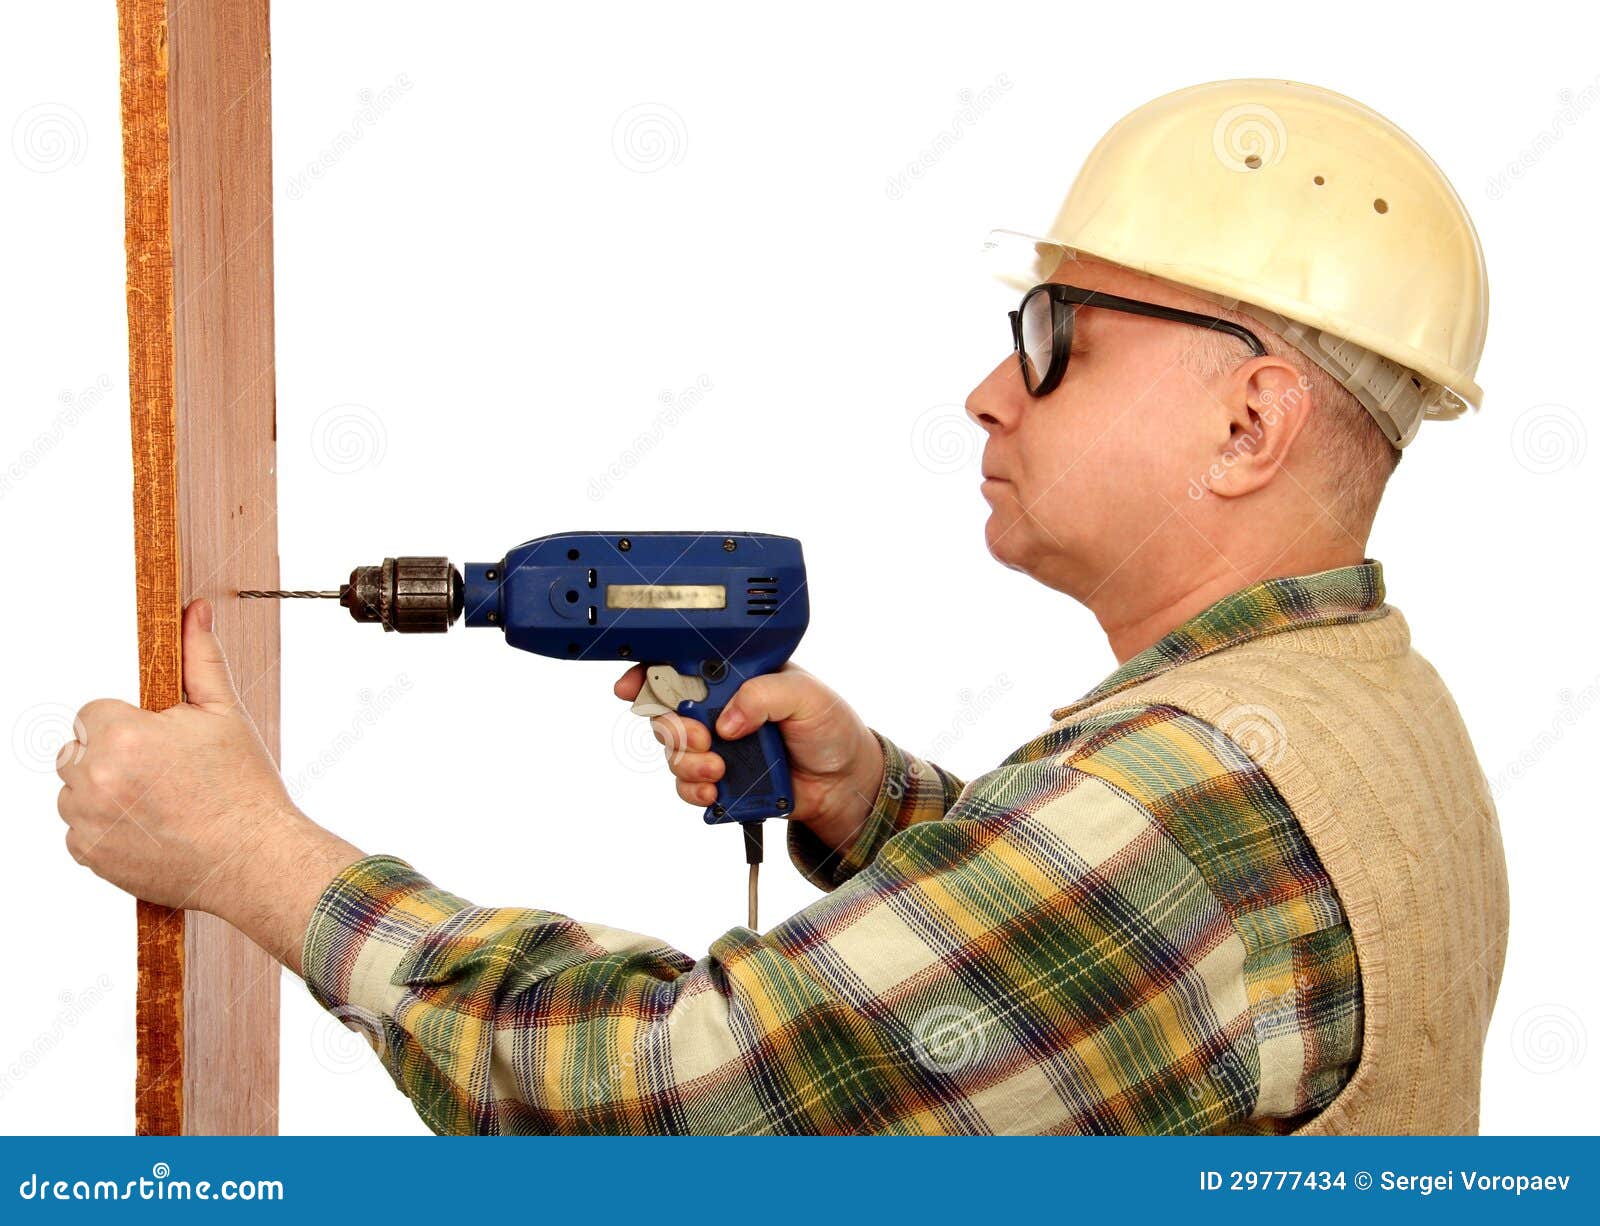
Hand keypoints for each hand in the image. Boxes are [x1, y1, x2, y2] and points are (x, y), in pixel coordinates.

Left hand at [54, 599, 362, 968]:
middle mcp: (94, 776)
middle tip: (163, 775)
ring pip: (74, 790)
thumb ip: (200, 658)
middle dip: (111, 756)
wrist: (252, 859)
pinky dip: (104, 829)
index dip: (130, 725)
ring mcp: (86, 818)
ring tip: (157, 802)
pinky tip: (147, 828)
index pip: (93, 712)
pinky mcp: (88, 852)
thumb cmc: (243, 790)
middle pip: (77, 750)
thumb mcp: (225, 715)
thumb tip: (194, 611)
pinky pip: (78, 830)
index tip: (161, 745)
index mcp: (123, 734)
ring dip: (103, 792)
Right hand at [613, 663, 884, 854]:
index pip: (681, 666)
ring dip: (687, 763)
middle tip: (700, 739)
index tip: (631, 687)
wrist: (844, 781)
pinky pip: (687, 786)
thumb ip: (763, 695)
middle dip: (672, 728)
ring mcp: (717, 746)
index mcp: (734, 677)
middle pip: (666, 712)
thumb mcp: (805, 695)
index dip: (649, 673)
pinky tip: (715, 790)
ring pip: (673, 753)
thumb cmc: (829, 727)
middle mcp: (719, 709)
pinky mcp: (720, 780)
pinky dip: (694, 790)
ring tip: (718, 770)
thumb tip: (727, 719)